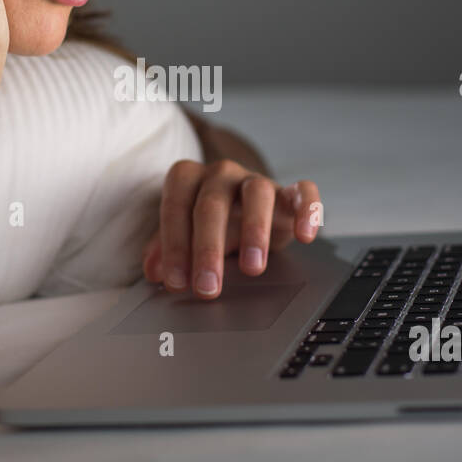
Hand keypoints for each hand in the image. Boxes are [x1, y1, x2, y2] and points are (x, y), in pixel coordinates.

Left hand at [141, 160, 321, 298]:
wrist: (242, 212)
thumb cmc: (208, 226)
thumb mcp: (184, 237)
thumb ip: (166, 250)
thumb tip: (154, 272)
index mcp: (188, 178)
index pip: (176, 206)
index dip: (174, 245)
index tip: (175, 282)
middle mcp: (220, 173)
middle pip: (212, 204)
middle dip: (208, 249)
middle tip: (208, 288)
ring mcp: (255, 179)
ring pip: (257, 193)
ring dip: (255, 230)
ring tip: (252, 268)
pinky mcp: (288, 191)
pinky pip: (303, 191)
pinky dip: (307, 209)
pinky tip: (306, 236)